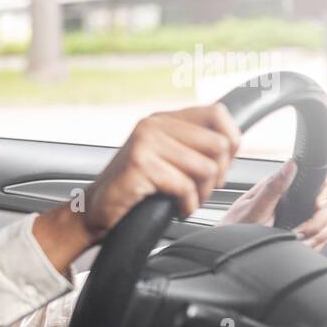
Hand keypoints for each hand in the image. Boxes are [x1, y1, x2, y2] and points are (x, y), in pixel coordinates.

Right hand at [33, 103, 240, 273]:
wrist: (94, 212)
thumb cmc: (133, 191)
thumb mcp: (165, 159)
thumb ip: (191, 146)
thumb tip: (233, 144)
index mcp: (162, 119)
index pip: (218, 114)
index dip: (232, 141)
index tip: (222, 165)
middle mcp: (153, 125)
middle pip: (218, 144)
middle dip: (218, 175)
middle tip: (200, 190)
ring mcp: (145, 143)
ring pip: (206, 168)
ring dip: (202, 193)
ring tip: (187, 200)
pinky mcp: (140, 165)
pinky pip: (185, 186)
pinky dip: (187, 204)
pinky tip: (176, 209)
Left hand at [220, 159, 326, 249]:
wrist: (230, 250)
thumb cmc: (236, 228)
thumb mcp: (253, 208)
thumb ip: (273, 187)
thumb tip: (291, 163)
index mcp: (285, 189)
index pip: (321, 181)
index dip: (325, 192)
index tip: (316, 205)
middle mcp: (297, 201)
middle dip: (319, 220)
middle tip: (299, 230)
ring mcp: (303, 218)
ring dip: (317, 234)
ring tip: (294, 238)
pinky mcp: (305, 234)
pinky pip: (325, 238)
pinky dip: (316, 244)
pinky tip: (299, 245)